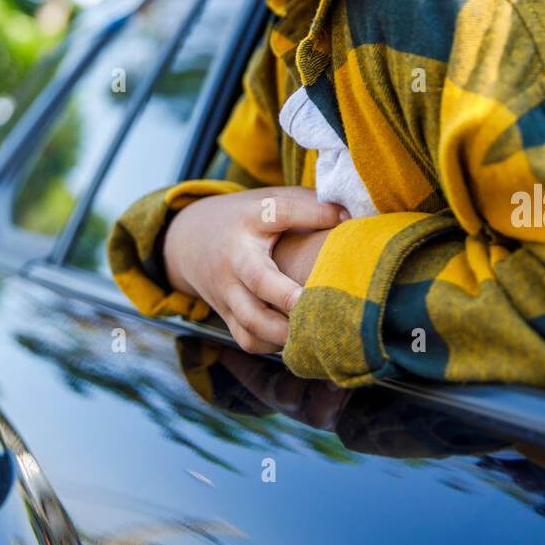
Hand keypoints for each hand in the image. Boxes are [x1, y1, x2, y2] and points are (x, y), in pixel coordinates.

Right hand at [162, 186, 347, 354]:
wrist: (189, 241)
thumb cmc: (248, 219)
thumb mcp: (271, 200)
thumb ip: (309, 204)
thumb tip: (355, 216)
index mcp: (251, 219)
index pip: (280, 211)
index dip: (314, 213)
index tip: (344, 219)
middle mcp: (236, 256)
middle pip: (259, 278)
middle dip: (289, 296)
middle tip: (319, 303)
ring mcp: (228, 289)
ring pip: (252, 320)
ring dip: (285, 331)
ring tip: (316, 330)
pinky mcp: (226, 314)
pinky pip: (247, 339)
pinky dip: (272, 345)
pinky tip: (296, 339)